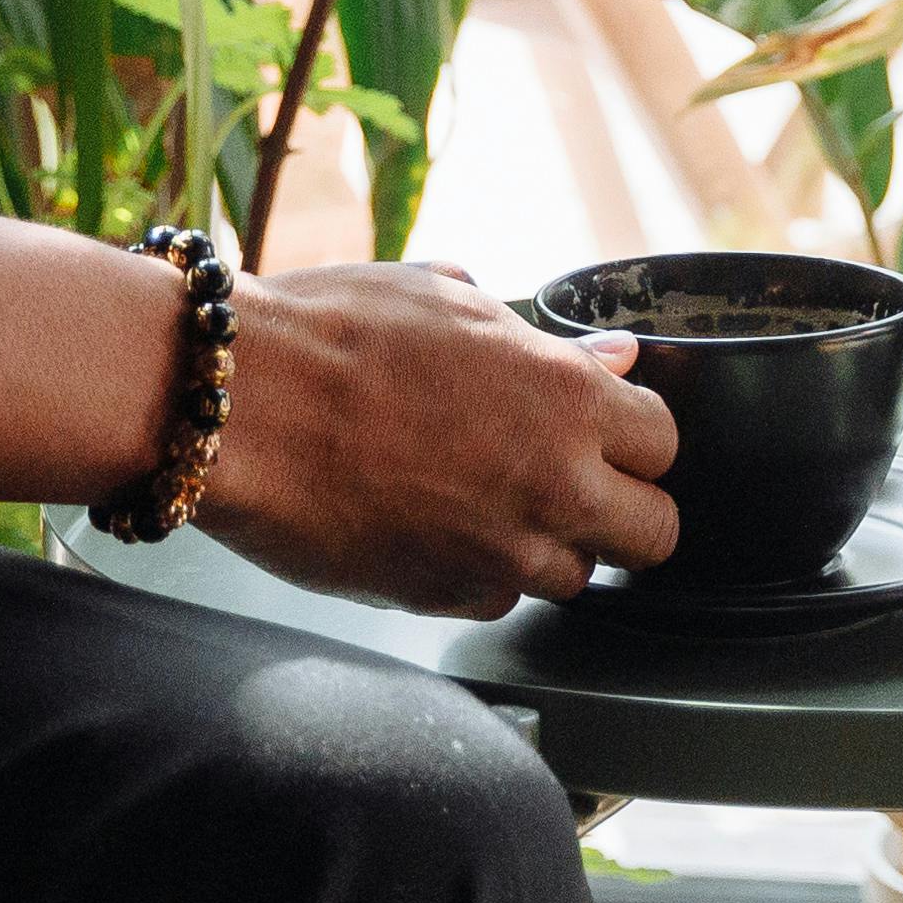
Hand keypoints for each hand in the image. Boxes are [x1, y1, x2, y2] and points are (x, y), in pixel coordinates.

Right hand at [206, 258, 682, 613]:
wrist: (236, 405)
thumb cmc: (330, 334)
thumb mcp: (448, 301)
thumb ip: (543, 342)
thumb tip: (607, 357)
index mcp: (568, 398)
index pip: (665, 443)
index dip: (636, 437)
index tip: (609, 433)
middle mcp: (554, 484)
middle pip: (655, 534)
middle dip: (625, 512)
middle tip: (579, 486)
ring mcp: (501, 553)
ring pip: (574, 576)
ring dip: (546, 546)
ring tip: (486, 500)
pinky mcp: (442, 598)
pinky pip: (494, 600)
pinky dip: (478, 573)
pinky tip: (432, 524)